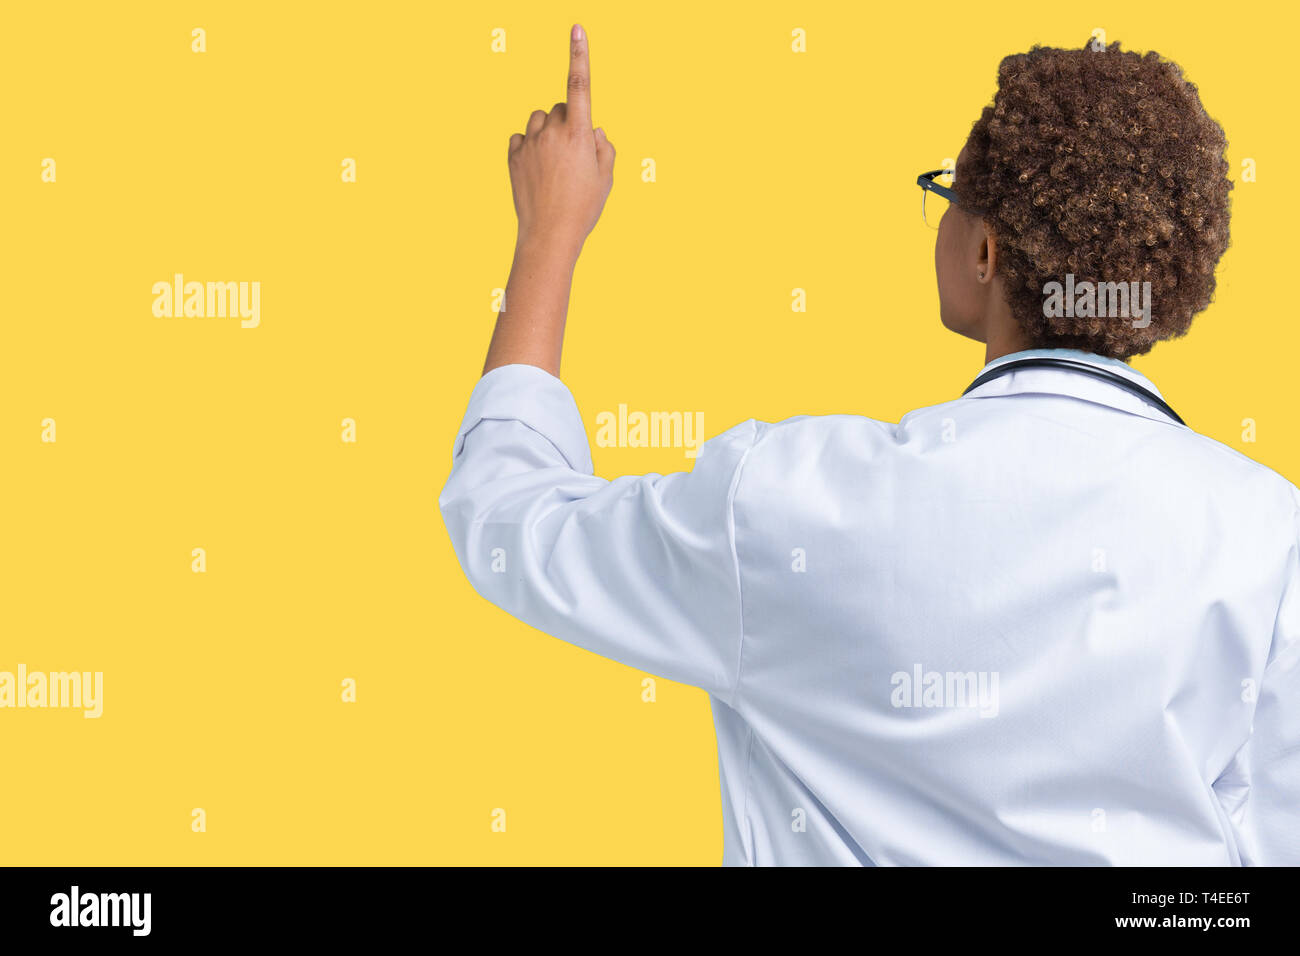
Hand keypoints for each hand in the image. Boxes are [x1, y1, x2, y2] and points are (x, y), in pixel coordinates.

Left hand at [507, 24, 614, 258]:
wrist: (549, 236)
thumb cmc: (583, 209)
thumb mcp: (606, 179)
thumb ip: (605, 147)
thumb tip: (594, 130)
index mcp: (579, 134)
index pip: (580, 85)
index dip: (579, 55)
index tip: (576, 29)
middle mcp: (553, 132)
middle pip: (560, 108)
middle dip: (568, 123)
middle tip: (573, 156)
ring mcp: (530, 143)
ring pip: (539, 120)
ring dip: (547, 131)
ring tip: (553, 163)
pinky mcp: (513, 155)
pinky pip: (521, 138)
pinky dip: (529, 147)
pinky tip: (536, 170)